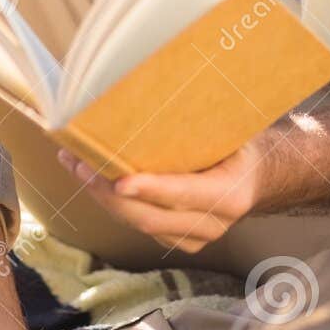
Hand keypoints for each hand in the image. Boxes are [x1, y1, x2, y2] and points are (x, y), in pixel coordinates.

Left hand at [56, 139, 264, 253]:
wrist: (255, 177)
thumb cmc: (238, 144)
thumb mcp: (229, 131)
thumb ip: (199, 126)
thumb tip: (158, 89)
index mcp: (230, 195)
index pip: (183, 194)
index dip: (150, 189)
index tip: (119, 181)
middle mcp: (212, 224)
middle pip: (150, 216)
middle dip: (108, 192)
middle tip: (80, 163)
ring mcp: (194, 238)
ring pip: (138, 223)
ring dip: (102, 196)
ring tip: (74, 164)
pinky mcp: (176, 240)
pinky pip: (138, 224)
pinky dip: (112, 203)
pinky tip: (90, 178)